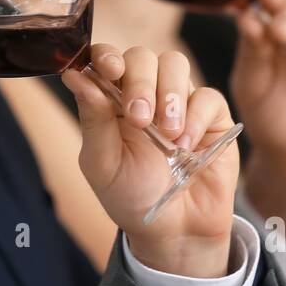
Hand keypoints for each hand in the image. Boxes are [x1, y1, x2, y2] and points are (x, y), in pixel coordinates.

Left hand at [61, 45, 238, 277]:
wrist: (173, 230)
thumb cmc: (131, 196)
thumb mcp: (103, 163)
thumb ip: (93, 119)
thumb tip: (74, 75)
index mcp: (111, 100)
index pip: (107, 59)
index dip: (107, 56)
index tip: (109, 69)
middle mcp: (144, 93)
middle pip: (142, 57)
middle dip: (140, 83)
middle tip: (140, 120)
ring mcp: (179, 101)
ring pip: (175, 64)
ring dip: (169, 94)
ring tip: (166, 134)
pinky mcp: (212, 116)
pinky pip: (208, 96)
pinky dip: (196, 117)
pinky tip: (185, 146)